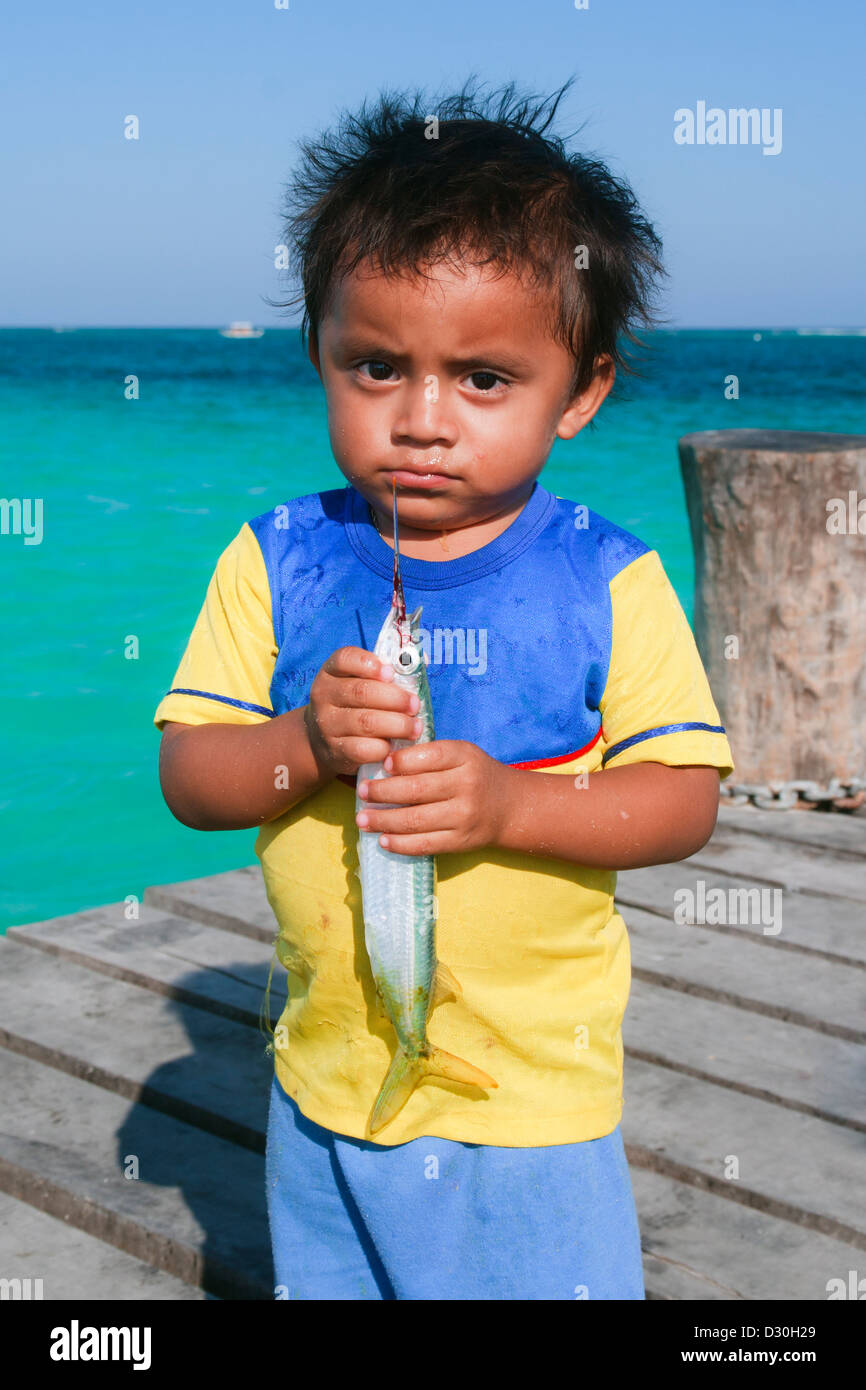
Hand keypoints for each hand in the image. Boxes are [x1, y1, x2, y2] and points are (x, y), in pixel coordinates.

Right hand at [304, 646, 421, 776]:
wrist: (325, 740)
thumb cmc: (354, 705)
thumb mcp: (361, 683)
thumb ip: (386, 672)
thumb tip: (422, 660)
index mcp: (331, 672)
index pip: (345, 659)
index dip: (369, 664)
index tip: (390, 673)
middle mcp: (324, 695)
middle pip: (362, 692)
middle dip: (396, 698)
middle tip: (415, 705)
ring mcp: (327, 724)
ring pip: (366, 722)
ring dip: (398, 725)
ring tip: (415, 727)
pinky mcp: (335, 750)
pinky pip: (364, 749)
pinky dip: (384, 748)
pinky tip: (395, 746)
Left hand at [355, 739, 512, 854]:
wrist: (509, 807)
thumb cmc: (475, 775)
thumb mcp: (461, 754)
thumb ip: (430, 754)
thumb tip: (385, 762)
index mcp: (465, 758)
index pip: (430, 756)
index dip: (403, 761)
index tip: (382, 765)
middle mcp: (466, 786)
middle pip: (416, 790)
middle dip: (382, 792)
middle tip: (361, 792)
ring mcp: (464, 817)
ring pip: (416, 820)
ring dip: (383, 821)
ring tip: (362, 819)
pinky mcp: (461, 842)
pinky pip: (425, 844)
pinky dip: (400, 844)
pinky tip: (382, 840)